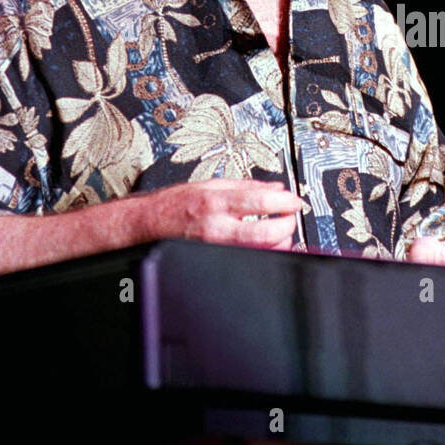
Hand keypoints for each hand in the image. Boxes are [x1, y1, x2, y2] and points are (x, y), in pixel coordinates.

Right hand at [149, 179, 303, 250]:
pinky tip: (266, 244)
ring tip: (281, 230)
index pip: (260, 201)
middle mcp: (217, 227)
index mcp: (216, 202)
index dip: (285, 202)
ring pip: (260, 251)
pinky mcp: (216, 260)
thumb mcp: (209, 184)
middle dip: (287, 226)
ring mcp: (217, 247)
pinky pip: (248, 259)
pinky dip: (263, 252)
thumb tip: (275, 188)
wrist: (148, 224)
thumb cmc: (174, 204)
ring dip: (280, 241)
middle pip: (265, 233)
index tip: (295, 201)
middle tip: (292, 218)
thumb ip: (245, 186)